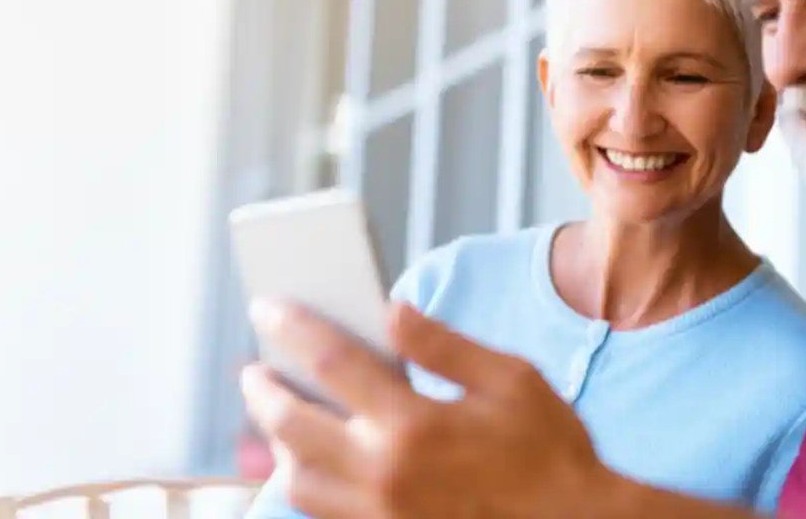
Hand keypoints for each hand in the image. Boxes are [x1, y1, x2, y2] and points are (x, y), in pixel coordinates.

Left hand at [241, 299, 612, 518]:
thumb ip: (443, 345)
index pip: (332, 362)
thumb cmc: (550, 450)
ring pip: (298, 479)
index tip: (267, 307)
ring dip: (278, 443)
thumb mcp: (511, 379)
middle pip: (293, 426)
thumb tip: (391, 309)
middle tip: (255, 369)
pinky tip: (313, 462)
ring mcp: (381, 513)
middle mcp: (385, 472)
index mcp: (416, 423)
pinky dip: (305, 483)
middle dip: (264, 390)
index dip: (292, 328)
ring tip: (280, 415)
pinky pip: (322, 513)